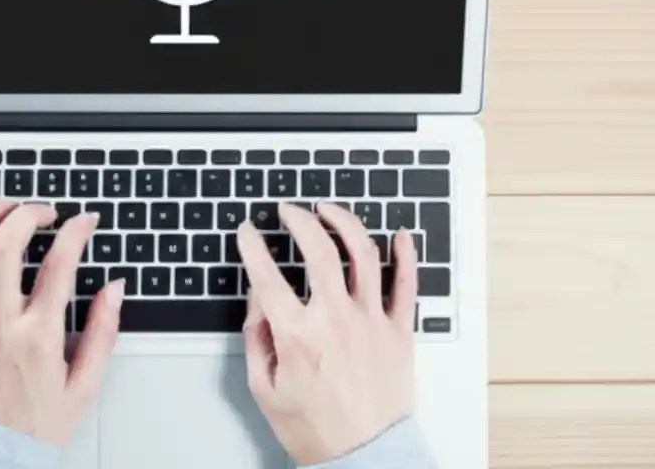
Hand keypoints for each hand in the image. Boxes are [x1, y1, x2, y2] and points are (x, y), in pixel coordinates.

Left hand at [0, 201, 124, 445]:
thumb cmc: (39, 426)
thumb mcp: (86, 384)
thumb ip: (103, 331)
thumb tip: (114, 288)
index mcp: (38, 338)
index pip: (59, 264)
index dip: (75, 232)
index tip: (84, 221)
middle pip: (3, 246)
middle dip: (25, 214)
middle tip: (43, 210)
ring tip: (4, 210)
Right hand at [239, 203, 417, 464]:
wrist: (364, 456)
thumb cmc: (315, 428)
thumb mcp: (265, 388)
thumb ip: (258, 338)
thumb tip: (259, 300)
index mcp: (298, 335)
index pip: (267, 276)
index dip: (252, 246)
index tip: (248, 232)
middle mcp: (336, 320)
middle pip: (319, 250)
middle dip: (300, 220)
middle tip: (289, 211)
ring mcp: (371, 321)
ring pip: (362, 254)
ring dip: (344, 222)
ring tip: (329, 211)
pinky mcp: (398, 330)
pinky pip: (406, 283)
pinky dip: (405, 254)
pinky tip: (399, 235)